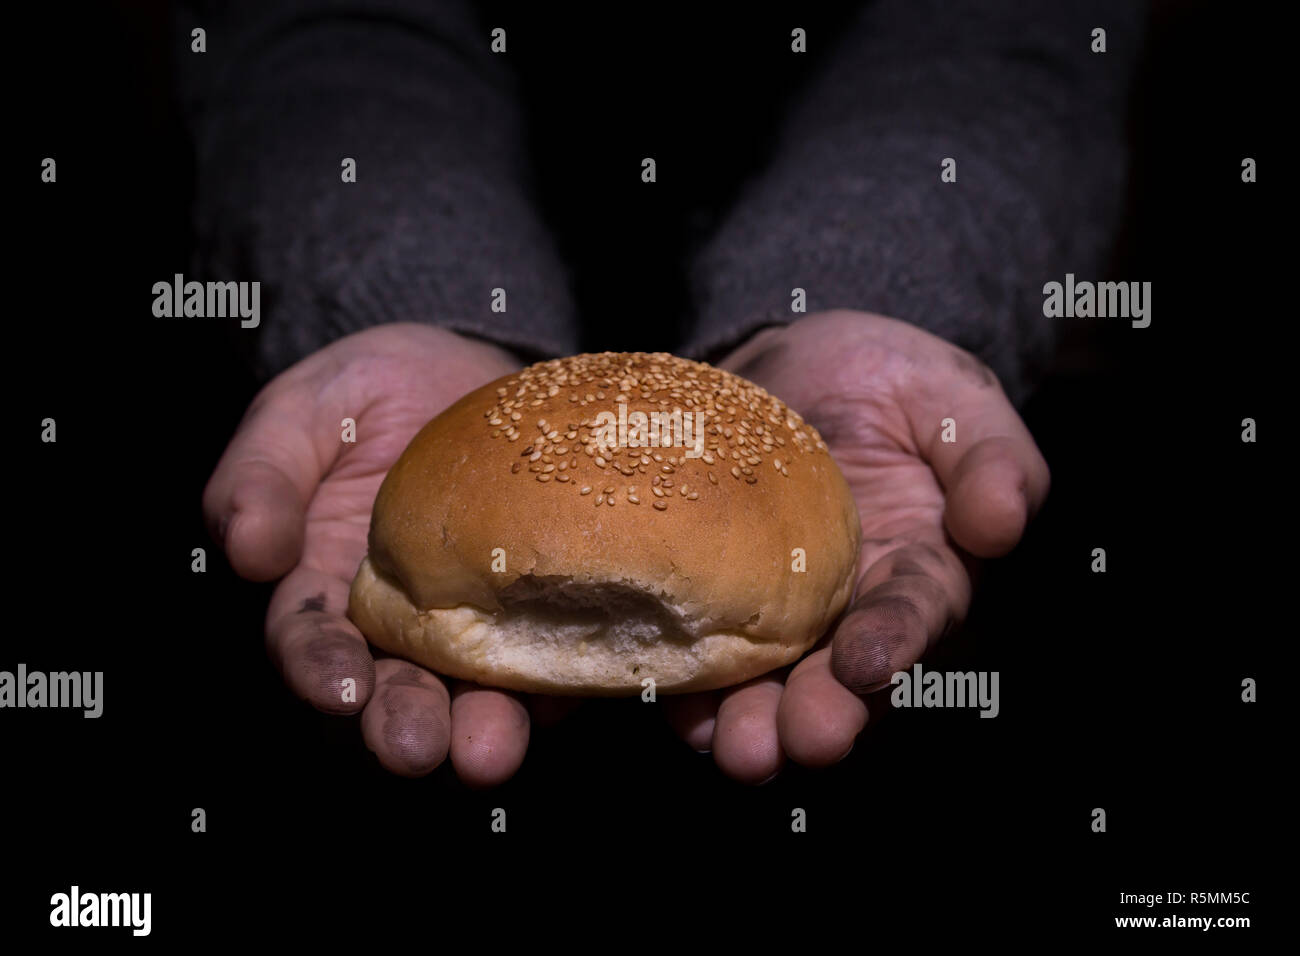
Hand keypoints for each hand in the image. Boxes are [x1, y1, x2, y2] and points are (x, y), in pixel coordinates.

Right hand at [203, 322, 572, 784]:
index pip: (311, 644)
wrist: (478, 368)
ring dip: (481, 732)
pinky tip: (576, 693)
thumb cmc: (371, 392)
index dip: (319, 669)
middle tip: (416, 749)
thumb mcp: (303, 411)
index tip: (338, 687)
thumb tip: (248, 551)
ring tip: (490, 755)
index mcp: (326, 589)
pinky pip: (562, 662)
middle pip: (394, 693)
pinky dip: (568, 685)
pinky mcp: (553, 616)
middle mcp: (401, 629)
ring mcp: (481, 629)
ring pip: (476, 698)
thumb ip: (263, 474)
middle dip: (402, 726)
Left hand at [663, 310, 1049, 782]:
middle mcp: (845, 610)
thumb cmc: (890, 382)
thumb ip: (991, 459)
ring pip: (767, 684)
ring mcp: (772, 612)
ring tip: (737, 748)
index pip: (912, 614)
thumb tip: (999, 522)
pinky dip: (683, 686)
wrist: (789, 358)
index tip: (866, 664)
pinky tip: (668, 704)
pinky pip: (695, 652)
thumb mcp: (956, 400)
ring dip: (751, 723)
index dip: (893, 643)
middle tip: (801, 741)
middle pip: (838, 680)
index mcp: (916, 570)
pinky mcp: (707, 597)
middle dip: (822, 715)